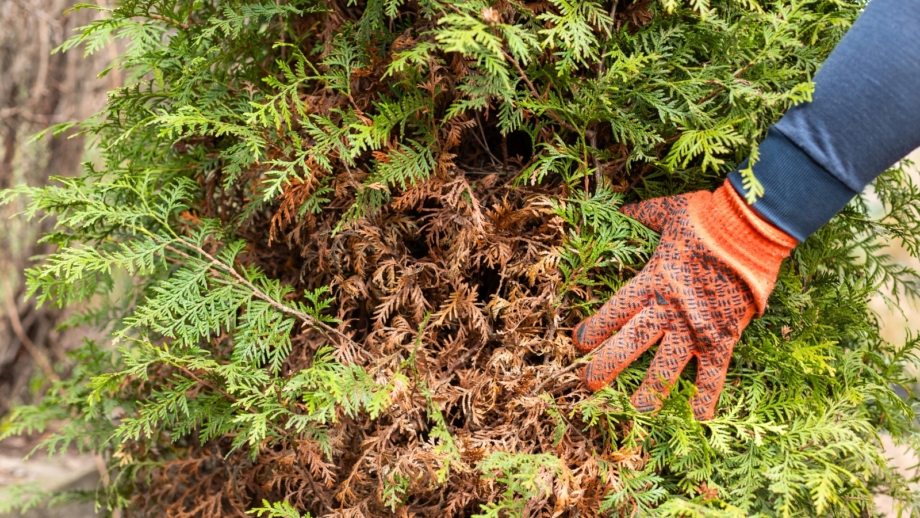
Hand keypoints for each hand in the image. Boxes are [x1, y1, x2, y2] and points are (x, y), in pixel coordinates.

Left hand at [572, 181, 796, 419]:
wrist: (753, 228)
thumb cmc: (708, 216)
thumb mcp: (668, 211)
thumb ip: (642, 215)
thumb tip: (621, 209)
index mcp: (651, 281)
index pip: (613, 311)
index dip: (593, 329)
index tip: (578, 343)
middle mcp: (667, 310)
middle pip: (629, 344)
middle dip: (606, 366)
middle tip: (588, 383)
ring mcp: (695, 327)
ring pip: (665, 368)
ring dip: (650, 391)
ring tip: (636, 407)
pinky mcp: (723, 338)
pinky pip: (713, 375)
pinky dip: (707, 397)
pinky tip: (698, 418)